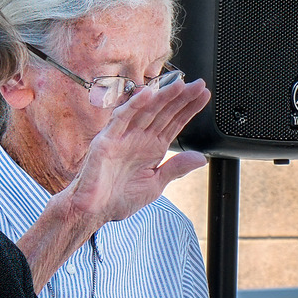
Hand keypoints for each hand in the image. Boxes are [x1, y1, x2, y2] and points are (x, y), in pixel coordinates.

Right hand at [63, 79, 210, 227]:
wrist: (93, 212)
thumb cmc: (118, 198)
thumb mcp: (155, 184)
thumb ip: (176, 169)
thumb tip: (201, 158)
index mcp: (151, 147)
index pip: (173, 122)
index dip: (189, 108)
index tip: (204, 96)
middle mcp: (139, 138)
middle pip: (163, 112)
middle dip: (181, 98)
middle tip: (199, 85)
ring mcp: (123, 137)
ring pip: (146, 111)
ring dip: (162, 97)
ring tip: (181, 85)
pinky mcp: (107, 140)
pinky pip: (121, 118)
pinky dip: (133, 105)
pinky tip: (148, 94)